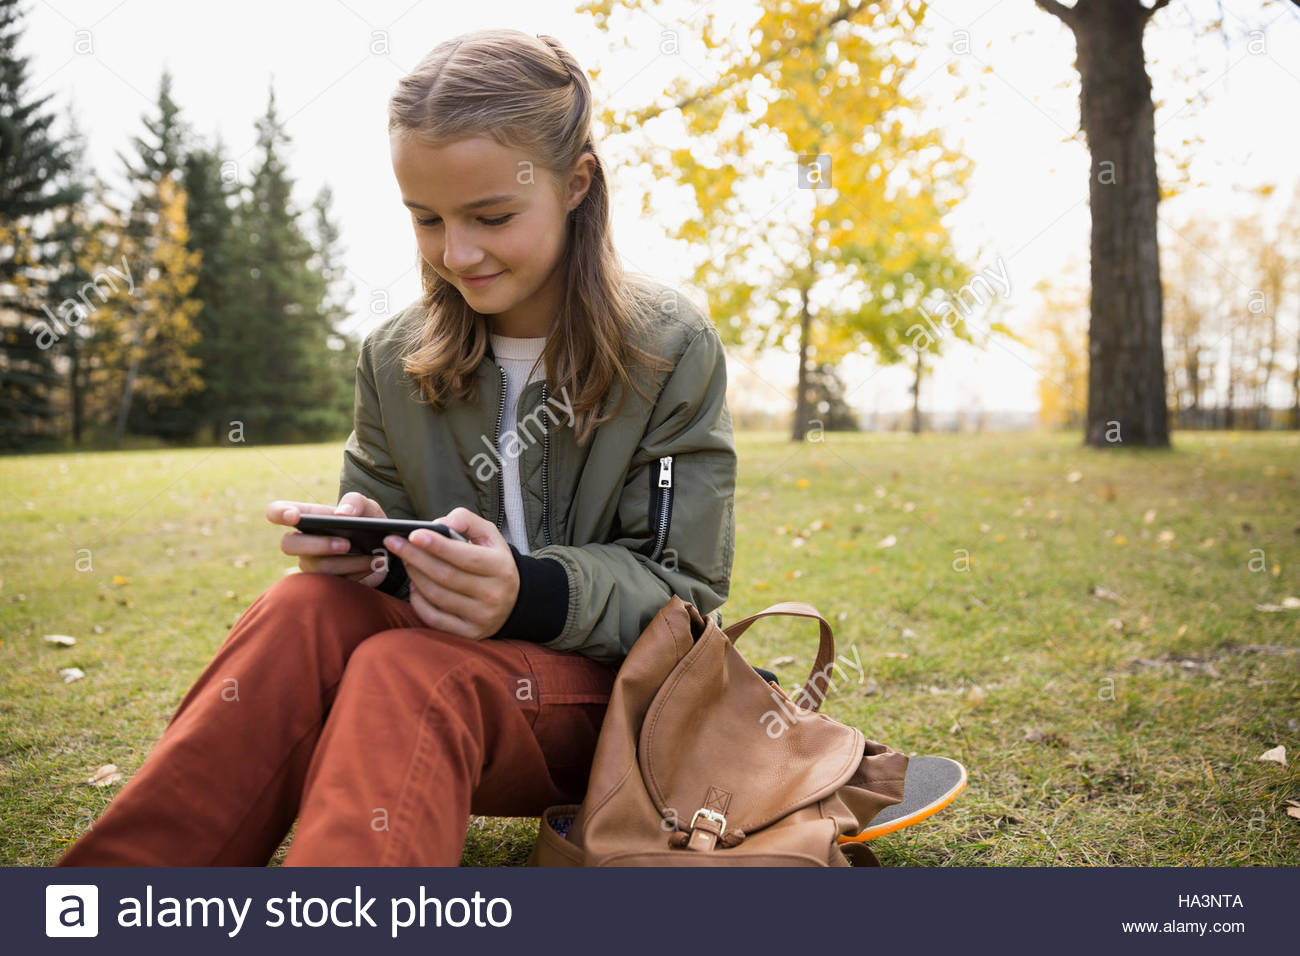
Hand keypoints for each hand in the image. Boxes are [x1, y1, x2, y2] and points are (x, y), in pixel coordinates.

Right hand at [266, 493, 390, 587]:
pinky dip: (357, 573)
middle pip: (288, 545)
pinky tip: (373, 566)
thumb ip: (355, 502)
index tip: (293, 516)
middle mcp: (302, 542)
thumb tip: (342, 514)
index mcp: (306, 518)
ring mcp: (311, 564)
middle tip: (346, 544)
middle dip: (318, 544)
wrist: (386, 552)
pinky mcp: (324, 584)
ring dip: (348, 562)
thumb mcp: (367, 507)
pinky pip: (334, 583)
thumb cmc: (368, 524)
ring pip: (317, 566)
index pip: (277, 512)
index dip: (278, 513)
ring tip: (372, 557)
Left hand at [384, 506, 518, 639]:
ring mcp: (480, 616)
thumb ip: (466, 521)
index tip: (413, 534)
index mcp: (500, 567)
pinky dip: (418, 601)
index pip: (464, 556)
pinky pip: (434, 618)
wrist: (514, 601)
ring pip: (437, 596)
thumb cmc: (494, 563)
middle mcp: (492, 594)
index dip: (437, 545)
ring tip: (406, 561)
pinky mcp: (469, 633)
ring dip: (415, 576)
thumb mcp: (489, 536)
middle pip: (445, 575)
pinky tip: (415, 586)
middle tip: (395, 543)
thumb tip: (440, 524)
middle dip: (415, 557)